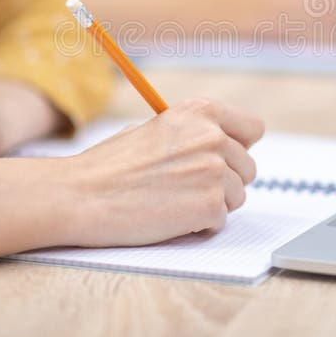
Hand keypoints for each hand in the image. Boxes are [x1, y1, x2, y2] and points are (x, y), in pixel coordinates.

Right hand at [62, 99, 264, 245]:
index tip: (223, 158)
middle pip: (247, 168)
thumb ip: (193, 133)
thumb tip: (221, 145)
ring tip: (174, 201)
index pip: (253, 128)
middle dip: (224, 181)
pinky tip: (170, 216)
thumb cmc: (111, 165)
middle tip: (186, 187)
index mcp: (201, 111)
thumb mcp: (157, 129)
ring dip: (212, 204)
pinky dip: (199, 225)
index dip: (238, 147)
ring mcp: (215, 171)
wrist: (82, 195)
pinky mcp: (210, 205)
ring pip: (237, 196)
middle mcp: (213, 136)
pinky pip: (221, 221)